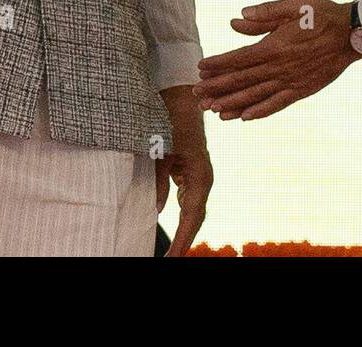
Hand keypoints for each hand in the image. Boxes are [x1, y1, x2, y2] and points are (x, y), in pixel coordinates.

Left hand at [155, 85, 212, 255]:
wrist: (184, 101)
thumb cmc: (172, 123)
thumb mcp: (161, 152)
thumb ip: (159, 181)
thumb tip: (158, 210)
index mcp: (200, 177)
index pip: (192, 217)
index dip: (183, 240)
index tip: (173, 258)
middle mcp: (203, 180)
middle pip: (195, 219)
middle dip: (184, 241)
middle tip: (170, 260)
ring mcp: (199, 177)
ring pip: (192, 212)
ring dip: (183, 231)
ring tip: (171, 251)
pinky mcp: (191, 174)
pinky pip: (188, 202)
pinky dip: (181, 218)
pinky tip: (173, 227)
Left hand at [193, 0, 360, 119]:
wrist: (353, 33)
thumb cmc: (321, 14)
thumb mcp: (292, 5)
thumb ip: (264, 14)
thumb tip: (236, 19)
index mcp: (275, 45)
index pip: (239, 58)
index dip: (218, 65)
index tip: (200, 68)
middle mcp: (280, 67)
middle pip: (242, 80)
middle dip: (217, 88)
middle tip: (196, 95)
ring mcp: (291, 81)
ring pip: (256, 96)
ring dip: (232, 104)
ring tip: (213, 111)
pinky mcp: (302, 91)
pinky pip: (277, 104)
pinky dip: (260, 112)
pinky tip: (245, 118)